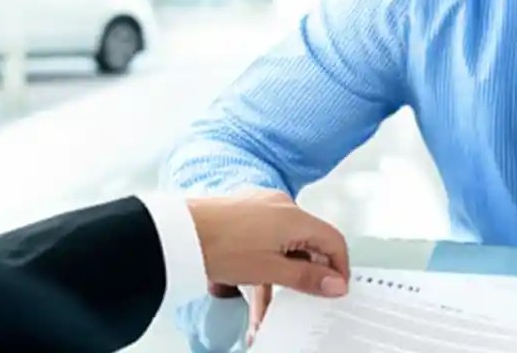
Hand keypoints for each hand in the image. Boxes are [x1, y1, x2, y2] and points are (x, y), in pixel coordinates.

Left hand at [188, 190, 348, 299]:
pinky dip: (263, 265)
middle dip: (305, 277)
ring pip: (282, 247)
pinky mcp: (243, 213)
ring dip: (278, 278)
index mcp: (293, 216)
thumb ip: (307, 278)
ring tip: (265, 311)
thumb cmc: (219, 245)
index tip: (335, 289)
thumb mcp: (269, 271)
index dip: (338, 268)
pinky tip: (251, 291)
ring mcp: (261, 208)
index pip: (332, 240)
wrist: (178, 233)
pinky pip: (264, 241)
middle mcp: (281, 206)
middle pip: (307, 243)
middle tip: (303, 301)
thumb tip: (335, 284)